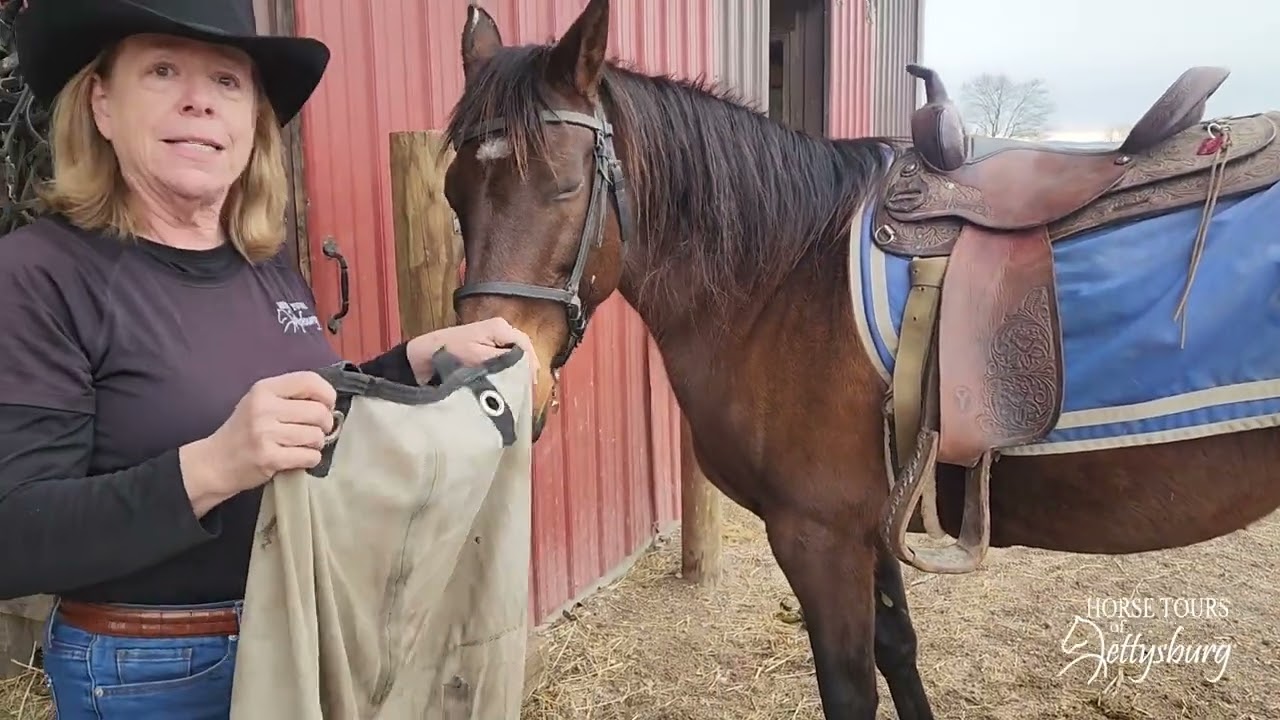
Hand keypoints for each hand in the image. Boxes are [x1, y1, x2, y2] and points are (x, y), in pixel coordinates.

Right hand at [179, 371, 336, 514]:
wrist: (214, 462)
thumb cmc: (244, 431)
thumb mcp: (260, 402)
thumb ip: (290, 396)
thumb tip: (329, 401)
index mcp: (264, 389)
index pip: (309, 380)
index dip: (327, 394)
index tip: (327, 406)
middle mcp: (264, 408)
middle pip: (318, 411)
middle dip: (325, 424)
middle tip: (315, 431)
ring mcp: (265, 433)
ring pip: (316, 435)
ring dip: (316, 444)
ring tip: (303, 445)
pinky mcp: (269, 458)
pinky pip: (309, 456)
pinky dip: (310, 459)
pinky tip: (298, 458)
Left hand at [406, 317, 539, 383]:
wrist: (424, 355)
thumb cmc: (449, 353)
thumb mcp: (478, 358)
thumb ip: (503, 359)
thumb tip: (526, 367)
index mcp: (500, 327)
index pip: (526, 346)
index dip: (531, 366)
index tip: (530, 386)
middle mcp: (500, 328)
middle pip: (522, 350)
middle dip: (525, 369)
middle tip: (526, 390)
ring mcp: (493, 336)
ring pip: (514, 354)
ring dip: (515, 370)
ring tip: (517, 388)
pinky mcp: (487, 345)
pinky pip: (504, 357)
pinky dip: (506, 369)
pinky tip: (506, 382)